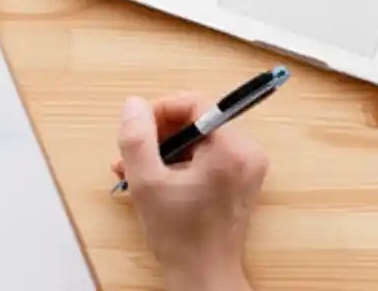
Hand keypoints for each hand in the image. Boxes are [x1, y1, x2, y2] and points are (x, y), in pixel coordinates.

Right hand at [113, 94, 267, 290]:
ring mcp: (245, 168)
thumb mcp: (147, 183)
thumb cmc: (181, 237)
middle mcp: (246, 153)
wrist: (203, 277)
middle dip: (158, 135)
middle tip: (131, 154)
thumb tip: (133, 105)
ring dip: (163, 150)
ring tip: (134, 171)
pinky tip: (153, 180)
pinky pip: (206, 157)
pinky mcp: (239, 181)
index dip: (160, 110)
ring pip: (198, 140)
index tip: (137, 129)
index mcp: (232, 149)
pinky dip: (179, 163)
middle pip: (196, 121)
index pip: (195, 104)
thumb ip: (136, 138)